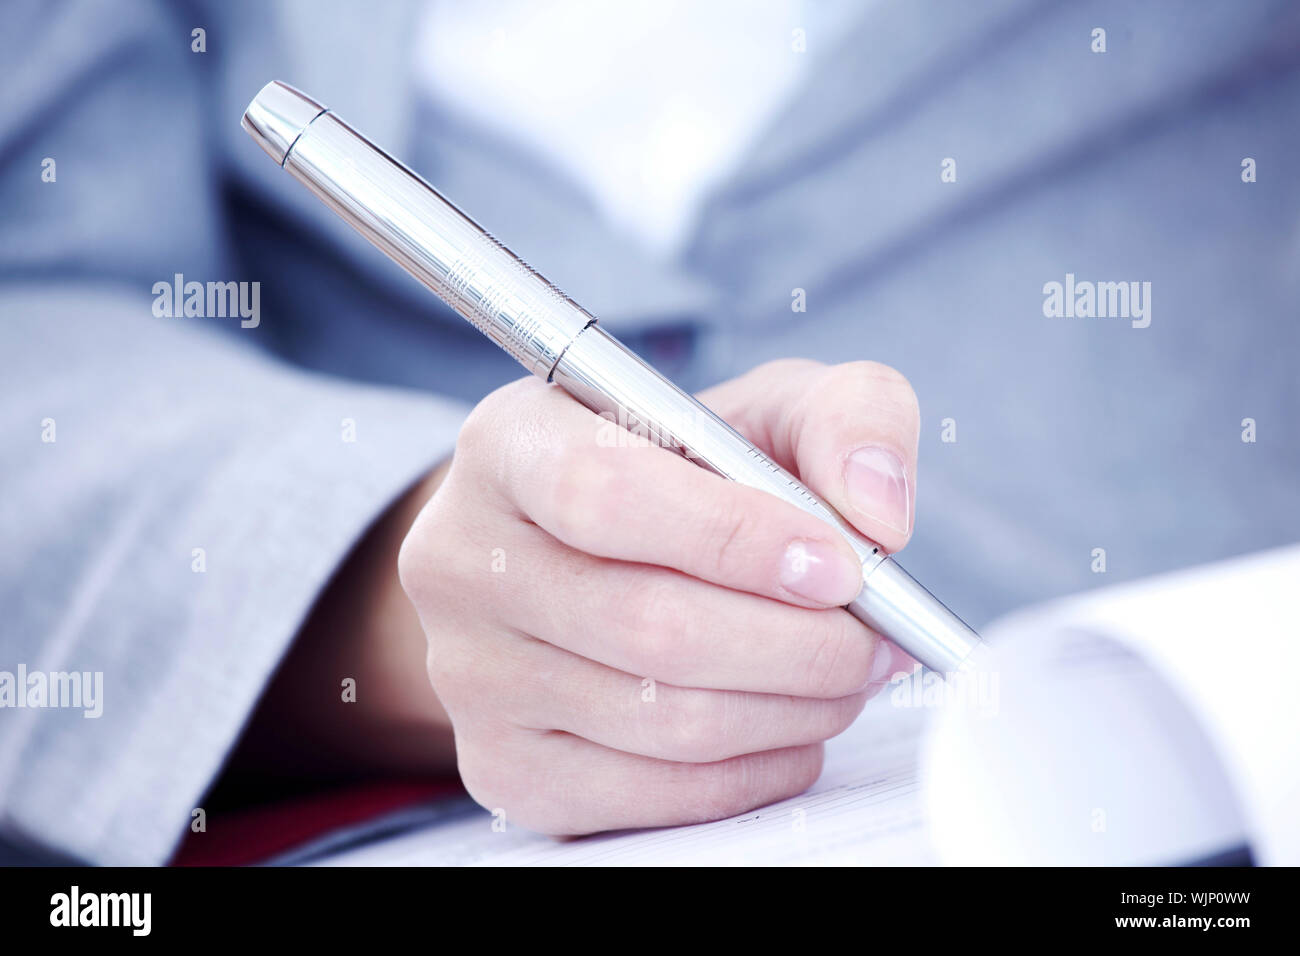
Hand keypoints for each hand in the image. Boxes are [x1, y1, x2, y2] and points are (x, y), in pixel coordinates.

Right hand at [398, 358, 920, 833]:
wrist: (576, 558)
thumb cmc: (683, 476)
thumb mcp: (764, 408)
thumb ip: (844, 415)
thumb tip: (877, 510)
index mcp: (510, 444)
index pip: (606, 496)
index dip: (736, 539)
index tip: (841, 567)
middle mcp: (461, 560)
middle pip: (647, 625)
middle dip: (798, 644)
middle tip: (874, 640)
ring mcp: (472, 675)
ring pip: (661, 720)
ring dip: (791, 709)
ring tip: (845, 676)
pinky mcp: (503, 767)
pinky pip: (650, 793)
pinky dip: (754, 772)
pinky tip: (791, 729)